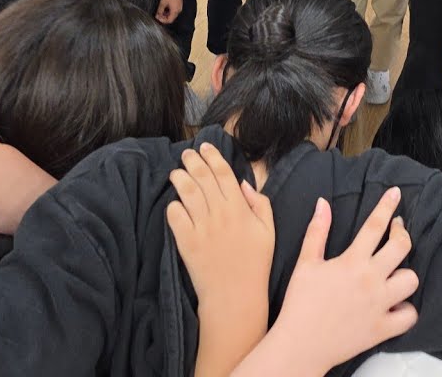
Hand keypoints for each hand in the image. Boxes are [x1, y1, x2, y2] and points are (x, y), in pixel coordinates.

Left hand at [156, 0, 183, 24]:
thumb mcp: (162, 3)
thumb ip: (160, 10)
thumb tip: (157, 15)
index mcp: (175, 11)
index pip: (169, 20)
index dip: (162, 20)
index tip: (158, 18)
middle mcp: (178, 11)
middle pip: (171, 18)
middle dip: (164, 17)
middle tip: (158, 15)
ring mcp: (179, 7)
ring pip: (172, 14)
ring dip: (166, 14)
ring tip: (161, 11)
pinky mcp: (179, 4)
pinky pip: (174, 10)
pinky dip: (169, 11)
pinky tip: (165, 8)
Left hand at [166, 143, 273, 305]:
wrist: (235, 295)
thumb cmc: (255, 263)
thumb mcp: (268, 230)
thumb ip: (259, 202)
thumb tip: (243, 182)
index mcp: (240, 208)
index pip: (223, 172)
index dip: (212, 156)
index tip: (205, 147)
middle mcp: (219, 213)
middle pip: (202, 176)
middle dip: (192, 160)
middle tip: (186, 154)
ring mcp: (201, 227)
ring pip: (186, 191)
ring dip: (179, 177)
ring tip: (176, 172)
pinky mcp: (186, 241)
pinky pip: (174, 215)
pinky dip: (173, 205)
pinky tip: (175, 202)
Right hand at [272, 187, 417, 372]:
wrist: (300, 345)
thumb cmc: (300, 303)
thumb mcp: (305, 263)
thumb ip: (317, 231)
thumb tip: (323, 204)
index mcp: (352, 262)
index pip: (375, 225)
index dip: (387, 206)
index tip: (396, 193)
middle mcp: (370, 280)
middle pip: (402, 247)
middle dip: (402, 233)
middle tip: (396, 230)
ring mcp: (379, 305)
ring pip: (411, 280)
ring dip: (405, 274)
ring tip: (394, 272)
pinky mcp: (383, 328)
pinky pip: (409, 315)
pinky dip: (406, 309)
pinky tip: (396, 303)